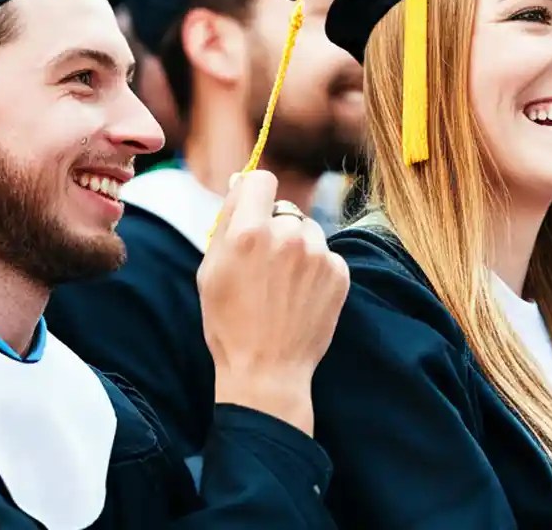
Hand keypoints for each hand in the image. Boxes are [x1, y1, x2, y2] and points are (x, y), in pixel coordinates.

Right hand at [197, 170, 348, 435]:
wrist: (267, 371)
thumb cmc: (229, 322)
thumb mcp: (211, 270)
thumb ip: (227, 221)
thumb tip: (242, 183)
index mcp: (249, 232)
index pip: (261, 179)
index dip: (255, 193)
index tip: (252, 210)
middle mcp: (288, 236)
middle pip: (285, 209)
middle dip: (274, 229)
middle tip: (262, 266)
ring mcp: (319, 255)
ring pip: (308, 232)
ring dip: (297, 249)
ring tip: (282, 287)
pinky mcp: (340, 273)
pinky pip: (326, 255)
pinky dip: (315, 271)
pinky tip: (300, 297)